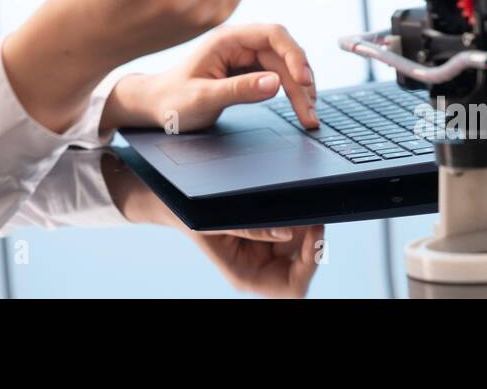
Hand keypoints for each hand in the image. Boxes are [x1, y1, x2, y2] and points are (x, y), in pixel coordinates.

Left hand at [100, 23, 319, 132]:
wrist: (154, 106)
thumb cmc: (171, 100)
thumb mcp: (203, 98)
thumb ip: (239, 90)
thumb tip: (276, 83)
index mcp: (226, 40)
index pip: (273, 35)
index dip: (294, 54)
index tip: (303, 80)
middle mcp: (239, 44)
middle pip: (283, 55)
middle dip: (301, 83)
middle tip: (309, 114)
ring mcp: (244, 57)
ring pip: (284, 68)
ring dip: (299, 91)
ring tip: (309, 117)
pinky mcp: (247, 72)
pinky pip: (277, 78)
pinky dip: (290, 93)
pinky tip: (299, 107)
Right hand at [100, 150, 323, 297]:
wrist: (171, 200)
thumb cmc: (188, 215)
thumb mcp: (218, 221)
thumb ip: (254, 229)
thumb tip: (289, 230)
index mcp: (246, 276)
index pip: (293, 288)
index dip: (310, 265)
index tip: (316, 233)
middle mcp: (259, 268)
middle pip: (303, 265)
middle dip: (312, 240)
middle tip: (313, 210)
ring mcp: (263, 251)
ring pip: (301, 244)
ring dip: (304, 223)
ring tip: (296, 199)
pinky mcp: (264, 234)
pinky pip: (291, 228)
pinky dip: (294, 214)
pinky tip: (289, 198)